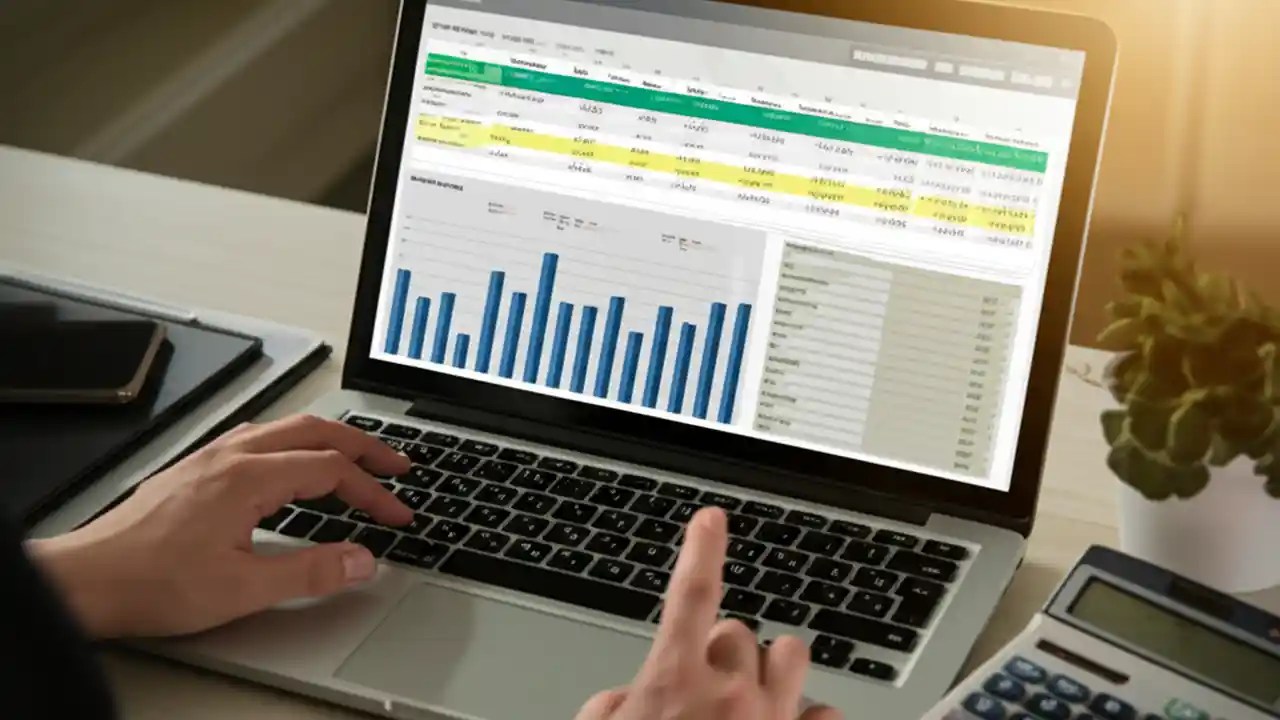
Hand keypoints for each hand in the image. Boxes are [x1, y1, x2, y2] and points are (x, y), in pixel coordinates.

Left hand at [28, 414, 411, 638]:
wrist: (86, 580)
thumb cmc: (150, 582)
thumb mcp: (243, 588)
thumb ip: (310, 573)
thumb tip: (360, 560)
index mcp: (247, 477)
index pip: (331, 470)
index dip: (373, 492)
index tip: (396, 514)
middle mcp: (229, 456)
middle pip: (315, 431)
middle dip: (364, 446)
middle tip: (397, 466)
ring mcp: (209, 459)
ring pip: (285, 428)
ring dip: (328, 439)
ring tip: (356, 457)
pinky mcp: (195, 470)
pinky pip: (258, 437)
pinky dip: (294, 443)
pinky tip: (292, 461)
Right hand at [575, 508, 840, 719]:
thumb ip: (613, 706)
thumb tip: (627, 697)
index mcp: (673, 682)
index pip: (691, 592)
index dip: (702, 547)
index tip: (711, 519)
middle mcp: (730, 694)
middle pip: (739, 629)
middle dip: (722, 648)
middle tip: (703, 685)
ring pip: (791, 654)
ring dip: (771, 669)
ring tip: (753, 697)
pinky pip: (827, 714)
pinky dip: (811, 717)